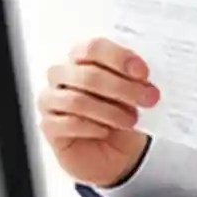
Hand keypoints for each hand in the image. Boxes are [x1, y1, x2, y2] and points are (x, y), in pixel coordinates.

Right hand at [36, 38, 159, 187]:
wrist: (115, 148)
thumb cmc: (121, 111)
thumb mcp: (135, 91)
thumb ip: (136, 79)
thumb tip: (145, 77)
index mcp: (82, 57)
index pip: (94, 48)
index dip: (120, 58)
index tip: (143, 73)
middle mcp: (62, 74)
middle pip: (88, 75)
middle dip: (122, 88)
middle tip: (147, 99)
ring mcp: (51, 99)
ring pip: (77, 101)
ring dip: (110, 111)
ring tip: (130, 120)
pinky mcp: (49, 125)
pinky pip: (68, 124)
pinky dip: (92, 128)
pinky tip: (105, 131)